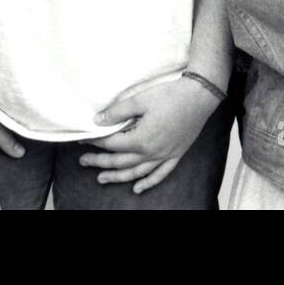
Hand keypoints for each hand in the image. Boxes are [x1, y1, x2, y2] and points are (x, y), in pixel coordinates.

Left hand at [79, 77, 218, 193]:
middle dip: (99, 162)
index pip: (112, 144)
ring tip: (101, 178)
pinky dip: (148, 182)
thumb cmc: (171, 96)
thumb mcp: (140, 99)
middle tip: (83, 161)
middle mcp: (152, 152)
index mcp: (141, 139)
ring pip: (137, 173)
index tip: (83, 140)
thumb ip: (117, 112)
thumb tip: (98, 121)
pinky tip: (137, 188)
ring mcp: (165, 156)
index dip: (96, 143)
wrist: (199, 96)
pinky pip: (160, 174)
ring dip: (118, 177)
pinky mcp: (176, 155)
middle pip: (120, 162)